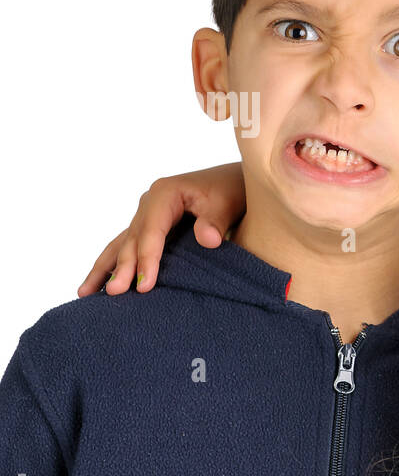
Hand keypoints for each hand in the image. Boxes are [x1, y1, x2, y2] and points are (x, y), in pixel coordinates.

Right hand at [76, 163, 245, 295]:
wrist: (235, 181)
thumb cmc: (232, 189)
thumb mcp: (226, 202)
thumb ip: (215, 221)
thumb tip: (207, 240)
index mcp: (163, 194)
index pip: (151, 233)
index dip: (147, 260)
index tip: (145, 286)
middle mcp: (149, 203)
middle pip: (132, 240)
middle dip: (122, 268)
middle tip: (114, 294)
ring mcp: (147, 214)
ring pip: (121, 243)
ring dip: (105, 268)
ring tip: (85, 293)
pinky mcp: (151, 225)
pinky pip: (128, 245)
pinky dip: (114, 263)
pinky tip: (101, 282)